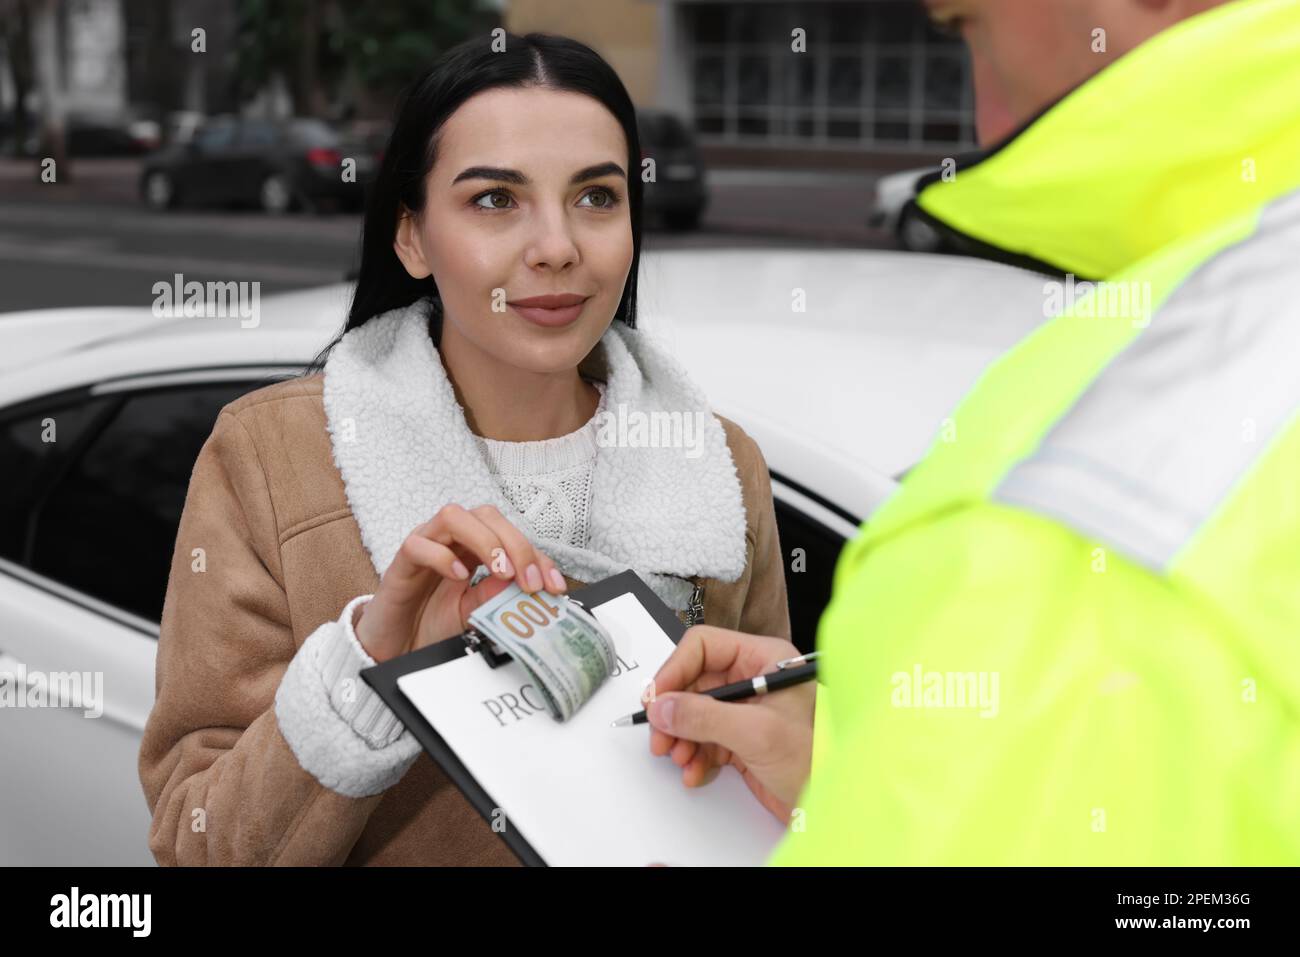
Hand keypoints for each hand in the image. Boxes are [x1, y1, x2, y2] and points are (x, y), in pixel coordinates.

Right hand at [354, 503, 567, 663]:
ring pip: (453, 517)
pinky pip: (419, 545)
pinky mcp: (401, 563)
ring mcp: (425, 545)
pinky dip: (443, 557)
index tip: (553, 585)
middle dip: (515, 544)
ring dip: (485, 541)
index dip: (536, 556)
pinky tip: (459, 577)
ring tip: (501, 573)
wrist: (396, 646)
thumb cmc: (432, 623)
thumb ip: (496, 597)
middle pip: (486, 515)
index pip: (510, 535)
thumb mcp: (475, 612)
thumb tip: (525, 586)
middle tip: (528, 580)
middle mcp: (450, 539)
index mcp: (473, 548)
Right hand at [646, 625, 813, 824]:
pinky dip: (693, 756)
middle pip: (693, 682)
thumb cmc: (819, 759)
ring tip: (679, 757)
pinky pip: (703, 740)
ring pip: (694, 714)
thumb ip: (705, 718)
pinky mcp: (742, 741)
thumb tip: (664, 708)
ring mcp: (746, 712)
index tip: (657, 699)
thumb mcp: (758, 733)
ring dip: (680, 737)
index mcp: (763, 660)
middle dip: (674, 712)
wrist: (837, 803)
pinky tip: (695, 771)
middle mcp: (753, 680)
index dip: (675, 669)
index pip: (704, 647)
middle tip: (660, 735)